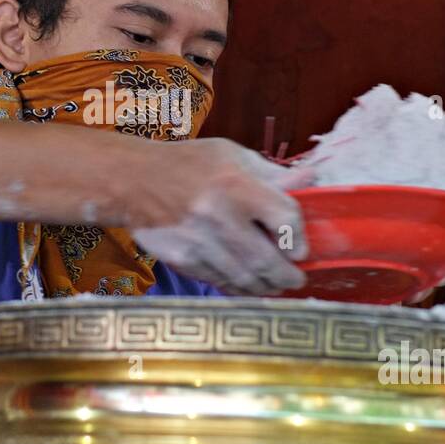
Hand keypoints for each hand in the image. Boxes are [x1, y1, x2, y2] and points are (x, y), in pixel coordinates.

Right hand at [128, 139, 311, 294]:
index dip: (299, 239)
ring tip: (275, 286)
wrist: (132, 181)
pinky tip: (246, 284)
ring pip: (245, 279)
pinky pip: (220, 282)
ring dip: (266, 287)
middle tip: (296, 279)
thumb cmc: (188, 164)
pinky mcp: (183, 260)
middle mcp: (220, 217)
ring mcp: (200, 243)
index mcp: (238, 186)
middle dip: (288, 276)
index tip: (301, 249)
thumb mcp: (232, 156)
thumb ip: (272, 174)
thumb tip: (312, 179)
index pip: (286, 220)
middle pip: (268, 261)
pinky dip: (238, 287)